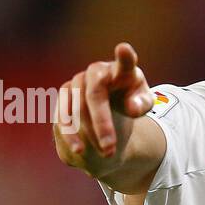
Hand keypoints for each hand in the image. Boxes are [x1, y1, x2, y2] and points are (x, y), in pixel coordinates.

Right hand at [52, 42, 153, 175]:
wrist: (110, 108)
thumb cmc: (131, 101)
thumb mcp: (142, 104)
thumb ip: (142, 104)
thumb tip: (133, 108)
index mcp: (120, 70)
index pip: (124, 63)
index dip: (125, 57)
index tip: (124, 50)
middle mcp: (94, 73)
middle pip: (95, 94)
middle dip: (101, 123)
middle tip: (110, 147)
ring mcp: (76, 83)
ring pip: (74, 106)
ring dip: (84, 132)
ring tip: (98, 154)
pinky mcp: (64, 98)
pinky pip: (62, 115)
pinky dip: (70, 134)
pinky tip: (79, 151)